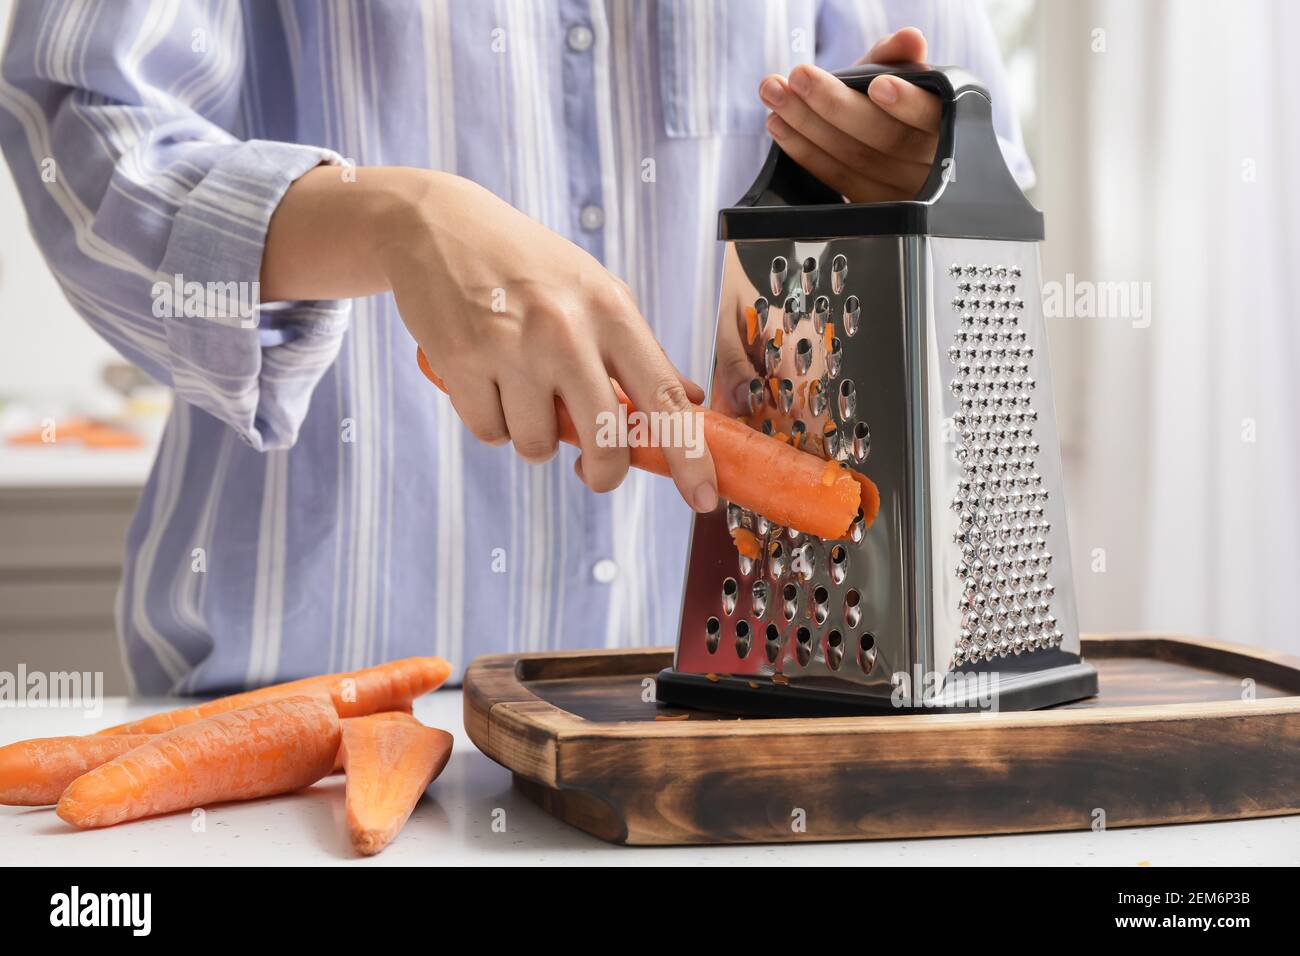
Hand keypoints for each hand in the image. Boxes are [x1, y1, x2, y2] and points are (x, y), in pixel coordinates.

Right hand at [262, 166, 717, 511]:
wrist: (436, 225)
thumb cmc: (527, 264)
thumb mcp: (594, 292)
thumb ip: (639, 351)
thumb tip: (688, 402)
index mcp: (612, 310)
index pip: (664, 397)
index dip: (689, 455)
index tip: (703, 497)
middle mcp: (565, 329)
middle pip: (605, 441)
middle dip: (602, 471)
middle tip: (593, 468)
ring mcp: (511, 347)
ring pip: (538, 446)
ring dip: (533, 434)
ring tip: (520, 387)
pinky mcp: (460, 361)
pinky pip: (490, 433)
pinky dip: (490, 419)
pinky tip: (484, 377)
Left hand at [758, 27, 940, 201]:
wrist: (890, 144)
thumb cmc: (896, 104)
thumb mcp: (899, 76)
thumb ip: (899, 56)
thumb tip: (909, 39)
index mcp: (950, 124)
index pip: (932, 116)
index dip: (907, 103)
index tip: (878, 84)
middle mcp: (931, 164)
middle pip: (886, 140)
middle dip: (836, 105)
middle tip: (799, 76)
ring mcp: (901, 193)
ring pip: (855, 161)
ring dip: (807, 124)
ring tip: (775, 93)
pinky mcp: (871, 208)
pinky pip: (836, 180)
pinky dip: (804, 151)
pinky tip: (780, 125)